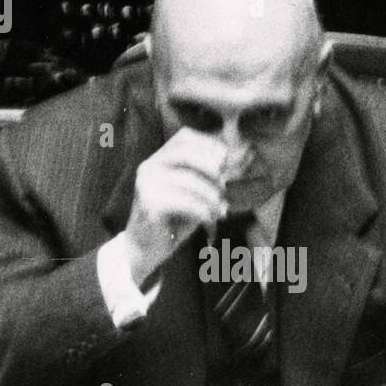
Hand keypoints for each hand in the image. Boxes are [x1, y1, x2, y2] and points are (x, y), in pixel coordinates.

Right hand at [121, 127, 228, 285]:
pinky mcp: (150, 203)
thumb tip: (240, 159)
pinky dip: (204, 211)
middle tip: (225, 186)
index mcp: (158, 158)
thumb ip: (209, 175)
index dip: (209, 144)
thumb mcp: (193, 191)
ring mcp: (147, 183)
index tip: (227, 161)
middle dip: (212, 168)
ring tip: (221, 211)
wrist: (144, 249)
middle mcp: (149, 166)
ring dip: (212, 197)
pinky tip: (210, 220)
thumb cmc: (173, 219)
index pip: (184, 136)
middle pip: (186, 153)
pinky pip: (186, 201)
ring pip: (190, 180)